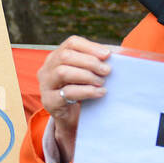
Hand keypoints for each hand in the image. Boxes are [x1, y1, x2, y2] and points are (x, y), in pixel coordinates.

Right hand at [37, 35, 111, 161]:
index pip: (71, 43)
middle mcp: (47, 68)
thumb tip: (118, 53)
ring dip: (87, 76)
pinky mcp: (49, 101)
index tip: (107, 55)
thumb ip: (97, 62)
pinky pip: (67, 92)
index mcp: (56, 57)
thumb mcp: (86, 74)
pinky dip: (87, 91)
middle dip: (90, 62)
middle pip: (65, 56)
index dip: (90, 47)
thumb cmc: (81, 91)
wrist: (70, 119)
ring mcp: (45, 85)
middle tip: (107, 71)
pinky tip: (100, 93)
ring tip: (102, 82)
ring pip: (63, 72)